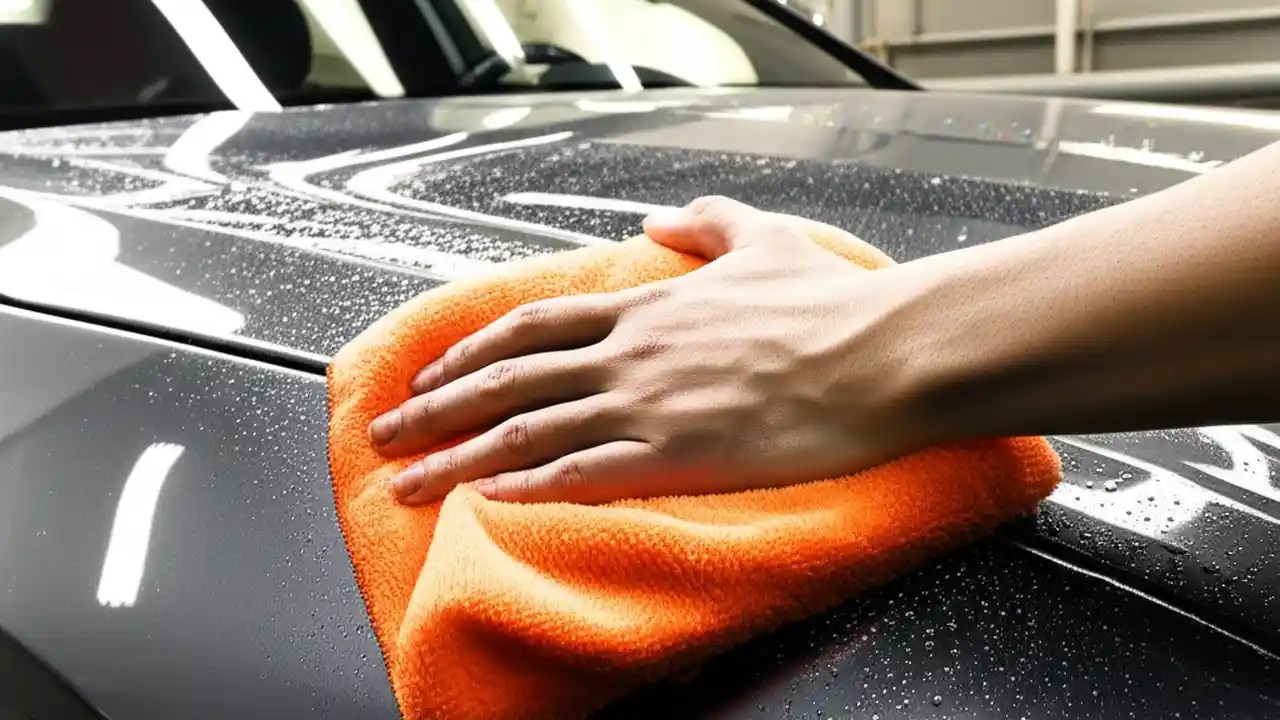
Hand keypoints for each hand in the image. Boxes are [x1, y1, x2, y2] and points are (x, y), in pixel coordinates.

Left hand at [370, 196, 920, 503]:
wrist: (879, 354)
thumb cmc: (830, 303)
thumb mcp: (763, 238)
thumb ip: (704, 222)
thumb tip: (660, 215)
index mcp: (646, 308)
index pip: (531, 327)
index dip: (470, 351)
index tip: (430, 373)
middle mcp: (630, 353)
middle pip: (506, 380)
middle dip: (434, 407)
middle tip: (384, 431)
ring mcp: (646, 404)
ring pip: (525, 431)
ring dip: (456, 458)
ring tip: (408, 481)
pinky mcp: (675, 456)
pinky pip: (580, 474)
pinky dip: (523, 487)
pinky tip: (484, 500)